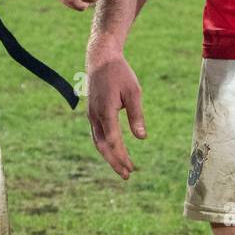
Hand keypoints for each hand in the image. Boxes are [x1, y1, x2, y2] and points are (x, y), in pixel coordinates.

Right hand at [86, 42, 144, 178]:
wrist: (101, 58)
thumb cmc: (120, 73)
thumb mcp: (134, 92)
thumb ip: (137, 115)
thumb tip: (142, 138)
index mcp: (106, 111)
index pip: (114, 141)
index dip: (122, 156)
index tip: (131, 168)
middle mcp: (95, 115)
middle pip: (103, 145)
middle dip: (114, 162)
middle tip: (126, 175)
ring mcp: (91, 114)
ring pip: (98, 141)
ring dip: (109, 156)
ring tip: (121, 168)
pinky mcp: (92, 112)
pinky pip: (97, 133)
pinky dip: (105, 145)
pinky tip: (114, 150)